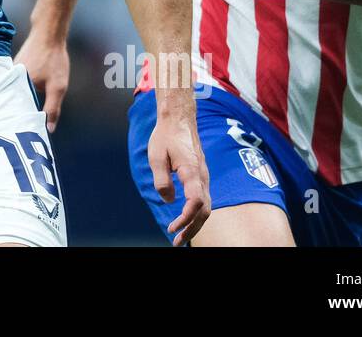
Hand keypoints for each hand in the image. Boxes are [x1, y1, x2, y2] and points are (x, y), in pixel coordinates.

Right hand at [14, 30, 69, 132]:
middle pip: (15, 102)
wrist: (49, 33)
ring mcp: (11, 72)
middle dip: (23, 112)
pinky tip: (34, 91)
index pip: (16, 111)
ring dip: (25, 99)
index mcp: (17, 85)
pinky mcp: (15, 67)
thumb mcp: (57, 87)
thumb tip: (48, 129)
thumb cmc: (54, 59)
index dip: (24, 121)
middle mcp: (9, 79)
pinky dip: (25, 89)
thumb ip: (52, 109)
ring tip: (33, 109)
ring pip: (17, 92)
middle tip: (31, 125)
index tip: (29, 131)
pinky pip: (18, 84)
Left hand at [147, 98, 210, 245]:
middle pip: (204, 210)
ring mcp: (204, 177)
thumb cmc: (166, 136)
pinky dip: (196, 214)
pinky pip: (203, 200)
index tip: (173, 227)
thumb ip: (161, 180)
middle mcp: (202, 176)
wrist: (179, 120)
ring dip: (195, 224)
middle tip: (177, 242)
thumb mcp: (155, 157)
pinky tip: (186, 220)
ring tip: (180, 236)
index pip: (196, 202)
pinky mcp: (201, 177)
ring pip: (206, 207)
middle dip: (192, 229)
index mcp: (191, 171)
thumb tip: (168, 201)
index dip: (186, 218)